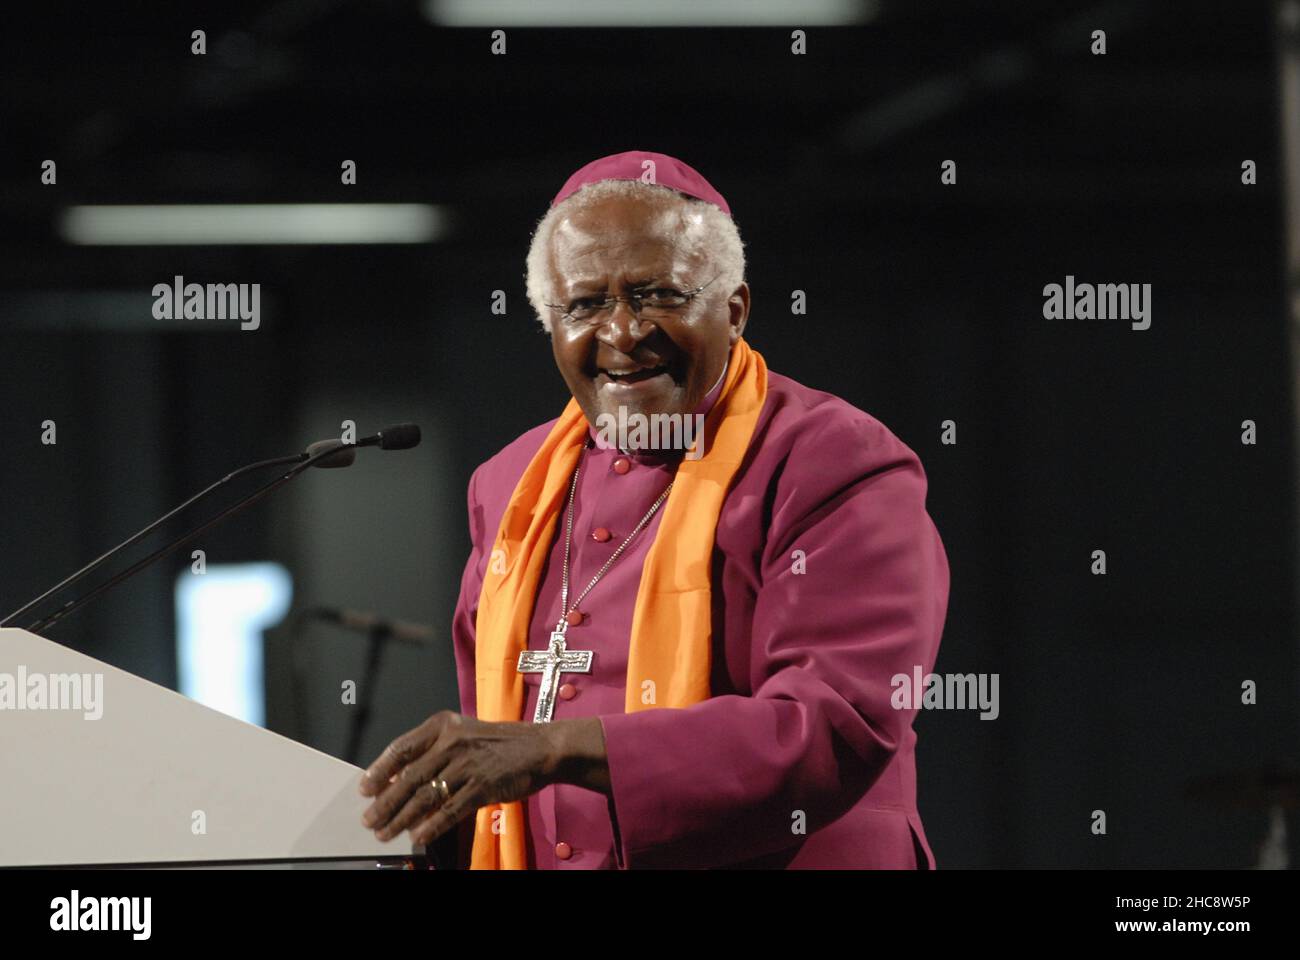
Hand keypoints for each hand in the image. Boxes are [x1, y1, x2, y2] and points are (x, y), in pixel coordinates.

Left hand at [358, 710, 561, 845]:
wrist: (539, 747)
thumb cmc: (498, 743)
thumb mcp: (462, 735)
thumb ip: (433, 752)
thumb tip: (399, 780)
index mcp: (443, 725)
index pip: (402, 747)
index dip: (380, 770)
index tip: (365, 788)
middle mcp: (452, 742)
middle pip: (409, 777)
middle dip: (386, 802)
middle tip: (370, 819)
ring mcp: (468, 764)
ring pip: (426, 796)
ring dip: (402, 818)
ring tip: (386, 833)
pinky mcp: (482, 786)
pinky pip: (450, 810)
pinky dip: (432, 826)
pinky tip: (418, 836)